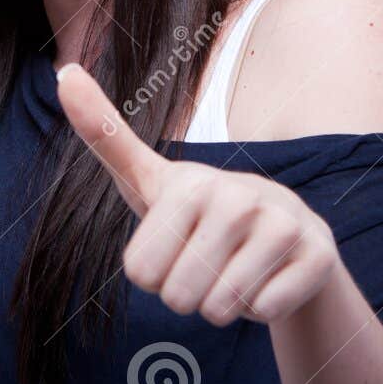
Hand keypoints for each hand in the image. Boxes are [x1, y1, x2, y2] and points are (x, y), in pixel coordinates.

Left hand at [56, 64, 339, 326]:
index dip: (152, 273)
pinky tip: (269, 276)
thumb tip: (65, 72)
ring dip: (224, 303)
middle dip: (187, 293)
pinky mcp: (317, 253)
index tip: (171, 242)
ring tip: (236, 267)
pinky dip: (261, 309)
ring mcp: (282, 223)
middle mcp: (238, 196)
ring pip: (222, 307)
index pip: (141, 273)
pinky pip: (265, 311)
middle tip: (206, 261)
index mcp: (189, 184)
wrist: (286, 232)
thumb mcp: (148, 179)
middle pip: (179, 296)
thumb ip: (104, 133)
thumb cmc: (200, 211)